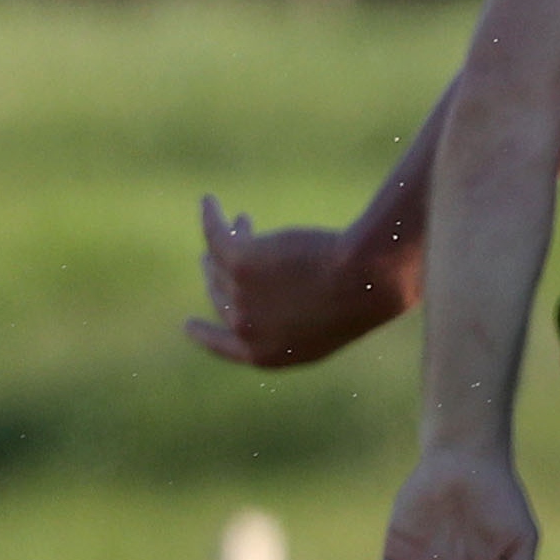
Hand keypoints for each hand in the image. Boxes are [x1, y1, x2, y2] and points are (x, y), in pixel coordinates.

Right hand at [186, 195, 413, 366]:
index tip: (188, 324)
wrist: (372, 277)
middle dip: (222, 272)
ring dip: (228, 241)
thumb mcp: (329, 320)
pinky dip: (210, 216)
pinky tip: (210, 203)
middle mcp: (247, 329)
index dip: (204, 334)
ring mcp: (240, 295)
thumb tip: (270, 294)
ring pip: (219, 263)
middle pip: (221, 296)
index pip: (225, 348)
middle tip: (232, 247)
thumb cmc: (365, 296)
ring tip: (240, 221)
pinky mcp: (239, 260)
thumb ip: (295, 319)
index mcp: (270, 356)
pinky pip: (215, 233)